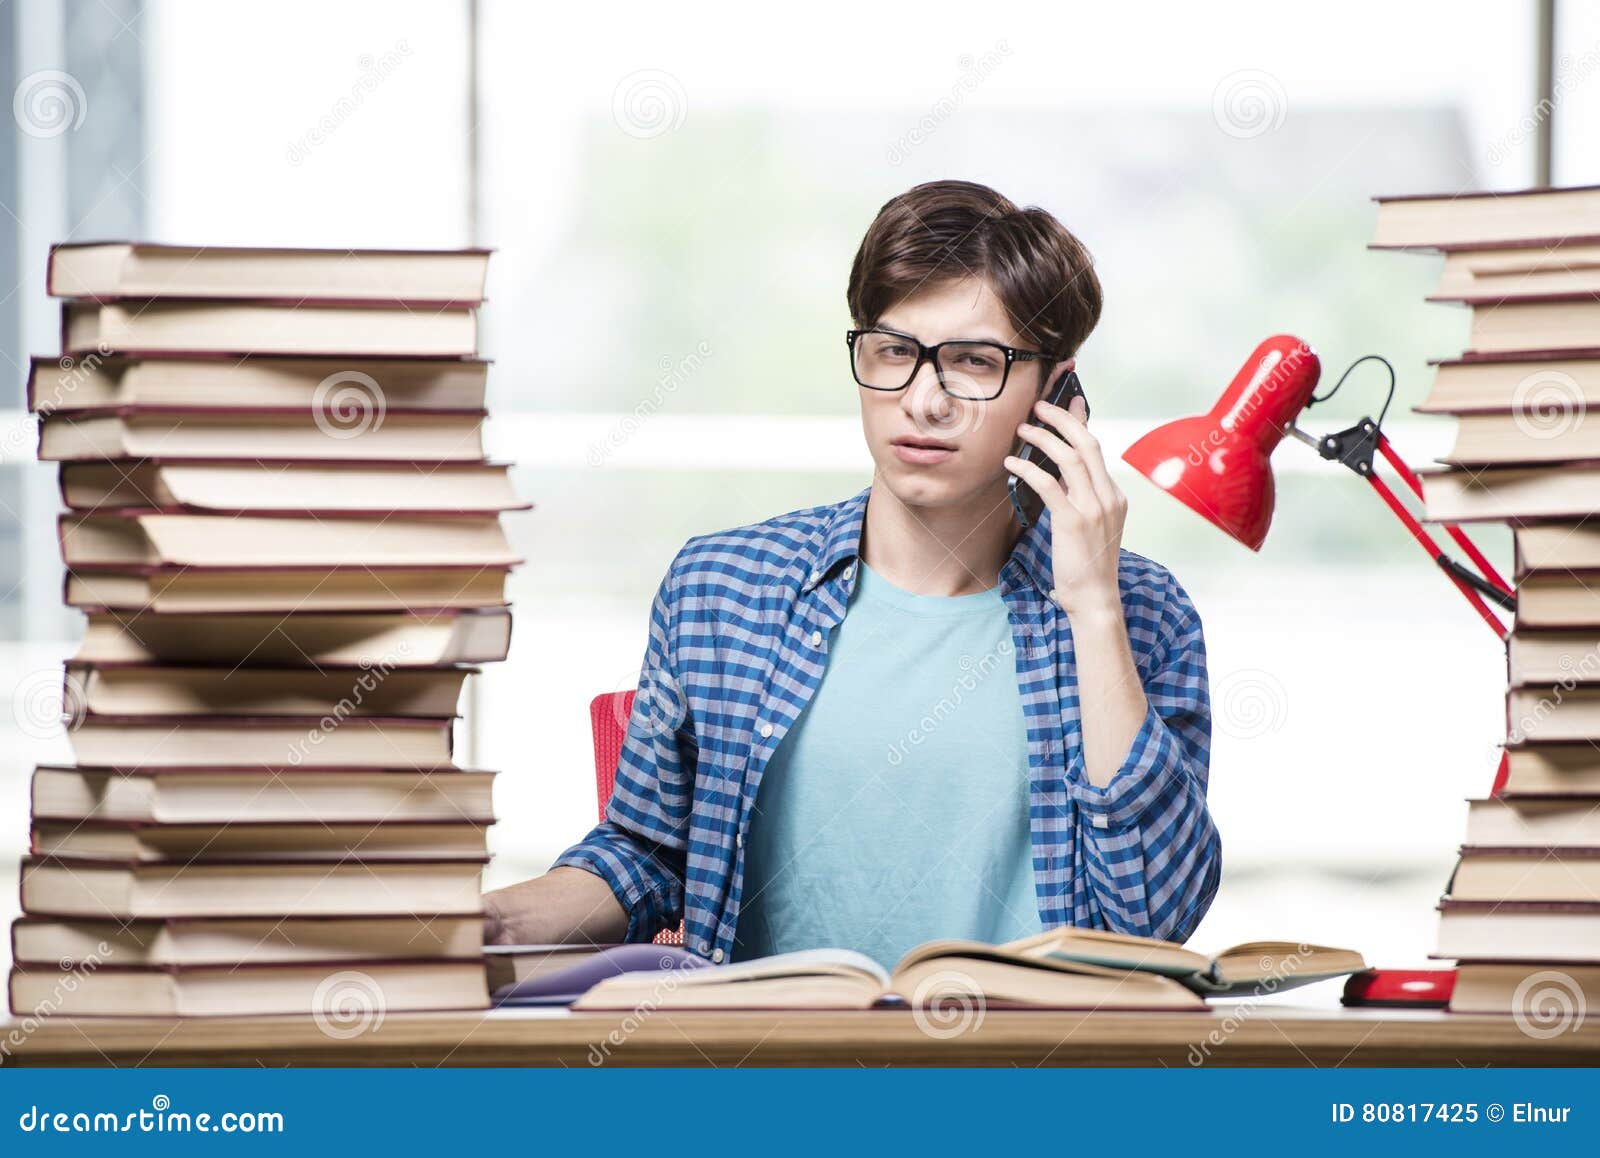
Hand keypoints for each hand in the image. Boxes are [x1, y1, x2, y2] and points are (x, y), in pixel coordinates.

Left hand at [1003, 390, 1127, 618]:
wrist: (1094, 599)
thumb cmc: (1087, 567)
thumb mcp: (1090, 527)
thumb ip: (1080, 500)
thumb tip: (1058, 479)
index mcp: (1114, 496)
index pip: (1095, 449)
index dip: (1080, 422)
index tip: (1070, 401)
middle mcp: (1108, 497)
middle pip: (1087, 443)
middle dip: (1062, 419)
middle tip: (1039, 406)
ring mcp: (1094, 508)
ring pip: (1070, 458)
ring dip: (1044, 439)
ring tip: (1022, 430)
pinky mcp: (1073, 521)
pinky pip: (1049, 485)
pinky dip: (1028, 469)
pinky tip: (1012, 464)